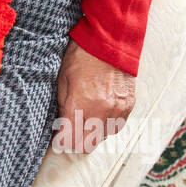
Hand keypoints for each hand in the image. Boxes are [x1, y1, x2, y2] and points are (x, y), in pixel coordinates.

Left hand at [52, 39, 135, 153]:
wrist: (109, 41)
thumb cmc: (81, 58)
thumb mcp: (62, 82)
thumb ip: (63, 108)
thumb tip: (61, 127)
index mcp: (82, 105)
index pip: (69, 140)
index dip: (60, 142)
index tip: (57, 139)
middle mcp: (102, 111)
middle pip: (87, 145)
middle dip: (75, 142)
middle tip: (68, 133)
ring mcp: (118, 110)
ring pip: (102, 138)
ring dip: (91, 134)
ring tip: (83, 121)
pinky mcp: (128, 105)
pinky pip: (116, 127)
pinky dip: (106, 125)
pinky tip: (98, 115)